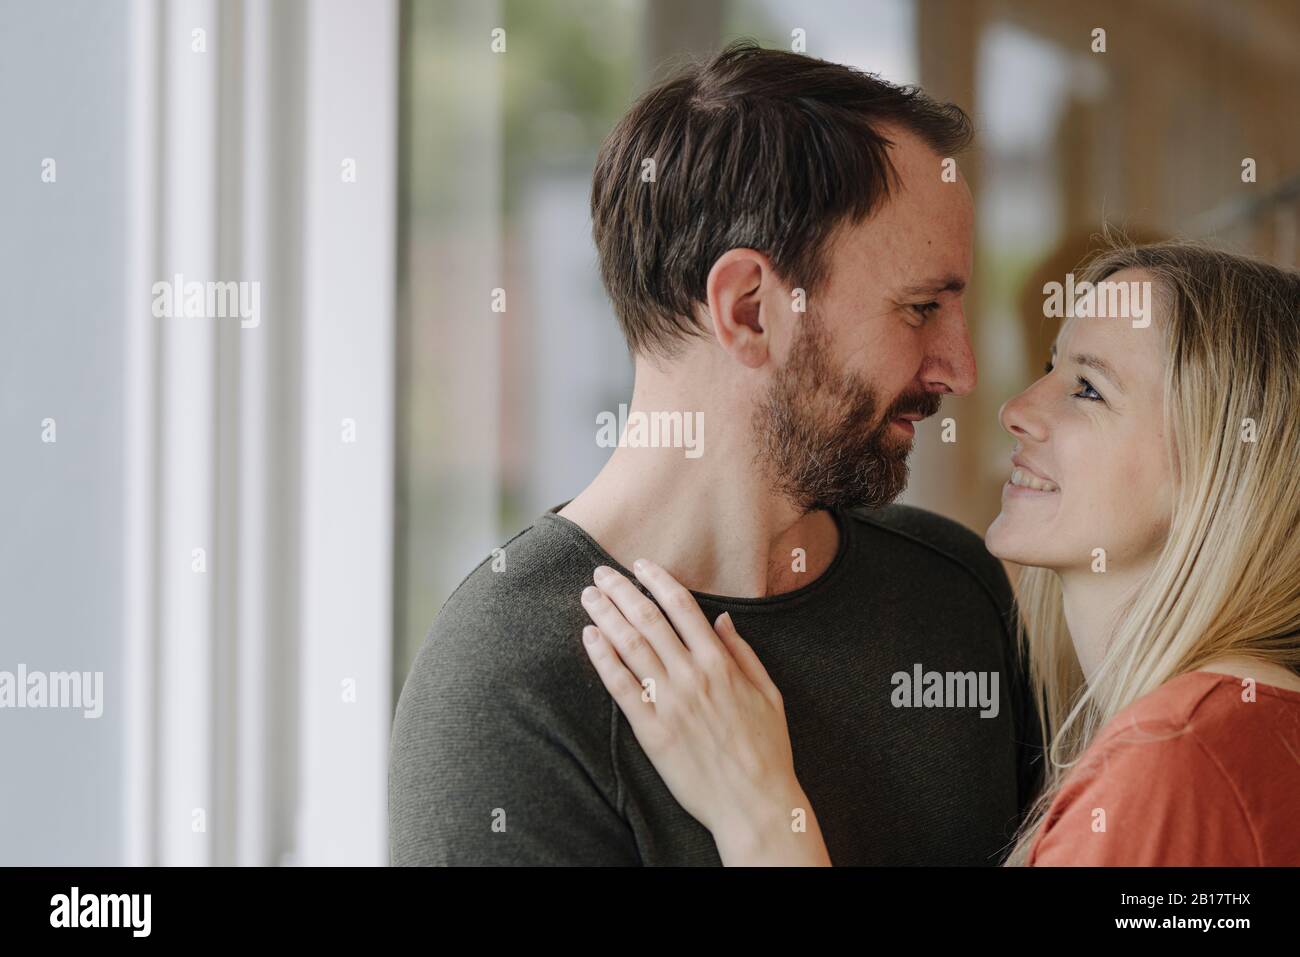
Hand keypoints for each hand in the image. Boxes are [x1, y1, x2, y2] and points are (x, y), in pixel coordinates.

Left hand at [578, 559, 830, 865]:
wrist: (754, 802)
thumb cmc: (767, 750)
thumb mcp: (769, 693)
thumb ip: (744, 653)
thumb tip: (722, 618)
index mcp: (721, 663)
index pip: (683, 607)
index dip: (658, 580)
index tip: (641, 564)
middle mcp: (692, 676)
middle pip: (649, 620)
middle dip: (622, 591)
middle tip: (600, 573)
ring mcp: (670, 702)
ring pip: (631, 646)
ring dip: (607, 616)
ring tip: (589, 596)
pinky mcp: (651, 730)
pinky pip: (621, 686)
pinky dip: (603, 658)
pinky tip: (590, 637)